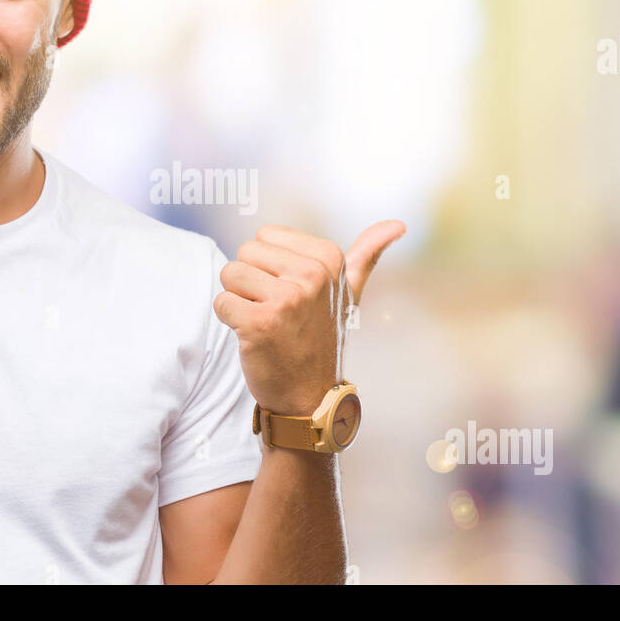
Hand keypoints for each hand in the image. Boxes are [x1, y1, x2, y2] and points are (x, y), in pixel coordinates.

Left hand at [212, 220, 405, 415]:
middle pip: (245, 252)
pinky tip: (253, 337)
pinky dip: (229, 320)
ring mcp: (287, 300)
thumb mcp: (349, 294)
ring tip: (265, 322)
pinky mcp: (260, 323)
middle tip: (276, 311)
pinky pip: (221, 301)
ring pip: (230, 274)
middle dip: (251, 280)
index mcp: (329, 259)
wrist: (310, 396)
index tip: (291, 293)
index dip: (269, 265)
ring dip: (239, 300)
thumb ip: (367, 255)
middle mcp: (311, 275)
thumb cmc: (322, 338)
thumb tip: (398, 224)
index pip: (265, 235)